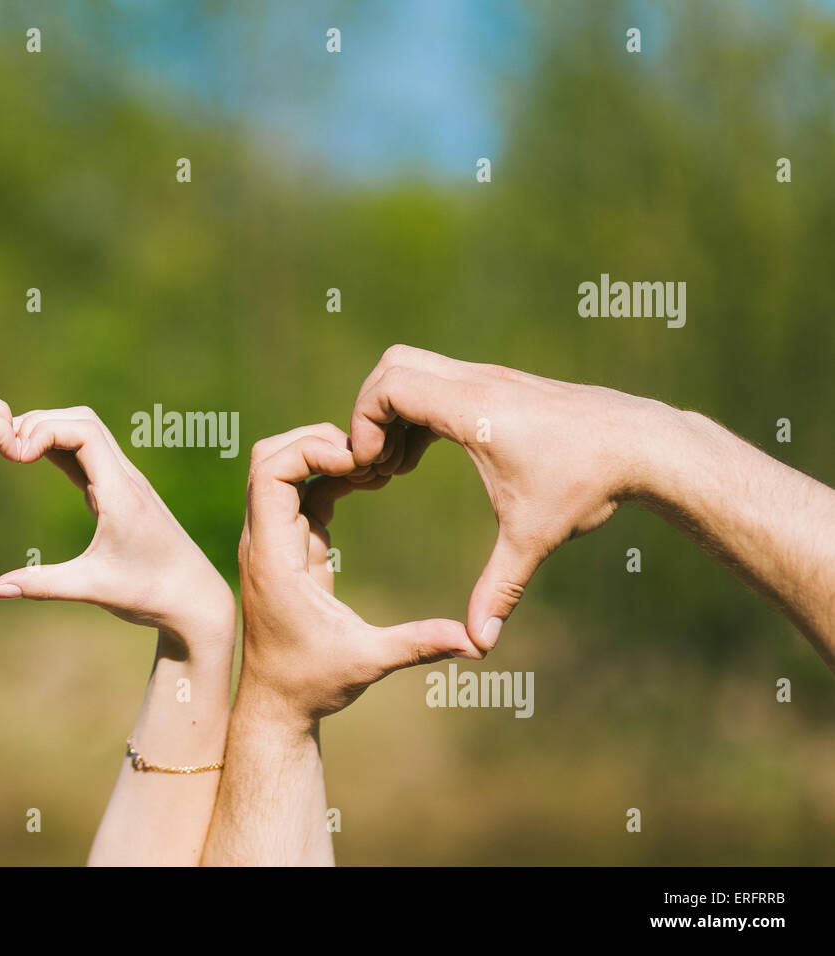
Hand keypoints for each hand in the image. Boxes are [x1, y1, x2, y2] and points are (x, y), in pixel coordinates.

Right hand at [0, 406, 231, 651]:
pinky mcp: (120, 493)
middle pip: (83, 420)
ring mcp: (124, 483)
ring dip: (50, 431)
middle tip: (4, 447)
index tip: (15, 455)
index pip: (84, 431)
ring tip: (13, 450)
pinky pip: (89, 455)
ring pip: (87, 432)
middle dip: (41, 423)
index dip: (45, 430)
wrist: (194, 599)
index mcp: (121, 493)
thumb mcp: (94, 589)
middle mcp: (125, 479)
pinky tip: (34, 457)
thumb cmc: (151, 593)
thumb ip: (44, 585)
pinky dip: (60, 448)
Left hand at [238, 423, 478, 727]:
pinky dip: (333, 477)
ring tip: (377, 464)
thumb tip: (477, 645)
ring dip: (324, 455)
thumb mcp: (367, 660)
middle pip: (268, 457)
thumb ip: (418, 645)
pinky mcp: (291, 545)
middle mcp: (264, 541)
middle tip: (370, 452)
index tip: (356, 460)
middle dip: (316, 440)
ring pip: (283, 468)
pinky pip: (304, 491)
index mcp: (272, 557)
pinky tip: (373, 482)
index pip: (269, 474)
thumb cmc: (312, 684)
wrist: (277, 705)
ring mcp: (274, 540)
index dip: (308, 451)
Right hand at [350, 344, 661, 650]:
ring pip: (416, 369)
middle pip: (393, 365)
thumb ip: (499, 589)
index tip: (374, 468)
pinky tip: (425, 456)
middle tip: (379, 462)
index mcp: (474, 408)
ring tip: (399, 466)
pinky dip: (419, 411)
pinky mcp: (502, 386)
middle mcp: (479, 382)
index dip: (363, 423)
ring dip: (396, 412)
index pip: (389, 387)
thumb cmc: (588, 485)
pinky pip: (440, 381)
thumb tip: (478, 645)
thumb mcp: (534, 538)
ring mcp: (492, 378)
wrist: (645, 445)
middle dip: (371, 411)